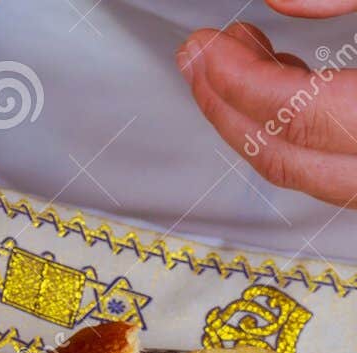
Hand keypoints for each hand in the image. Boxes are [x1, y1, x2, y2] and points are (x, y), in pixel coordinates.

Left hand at [178, 4, 356, 207]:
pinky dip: (290, 131)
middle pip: (284, 153)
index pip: (296, 114)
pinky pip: (324, 168)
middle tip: (195, 59)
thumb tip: (280, 1)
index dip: (239, 80)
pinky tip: (282, 83)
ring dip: (254, 118)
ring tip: (227, 62)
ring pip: (300, 169)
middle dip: (227, 103)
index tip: (206, 46)